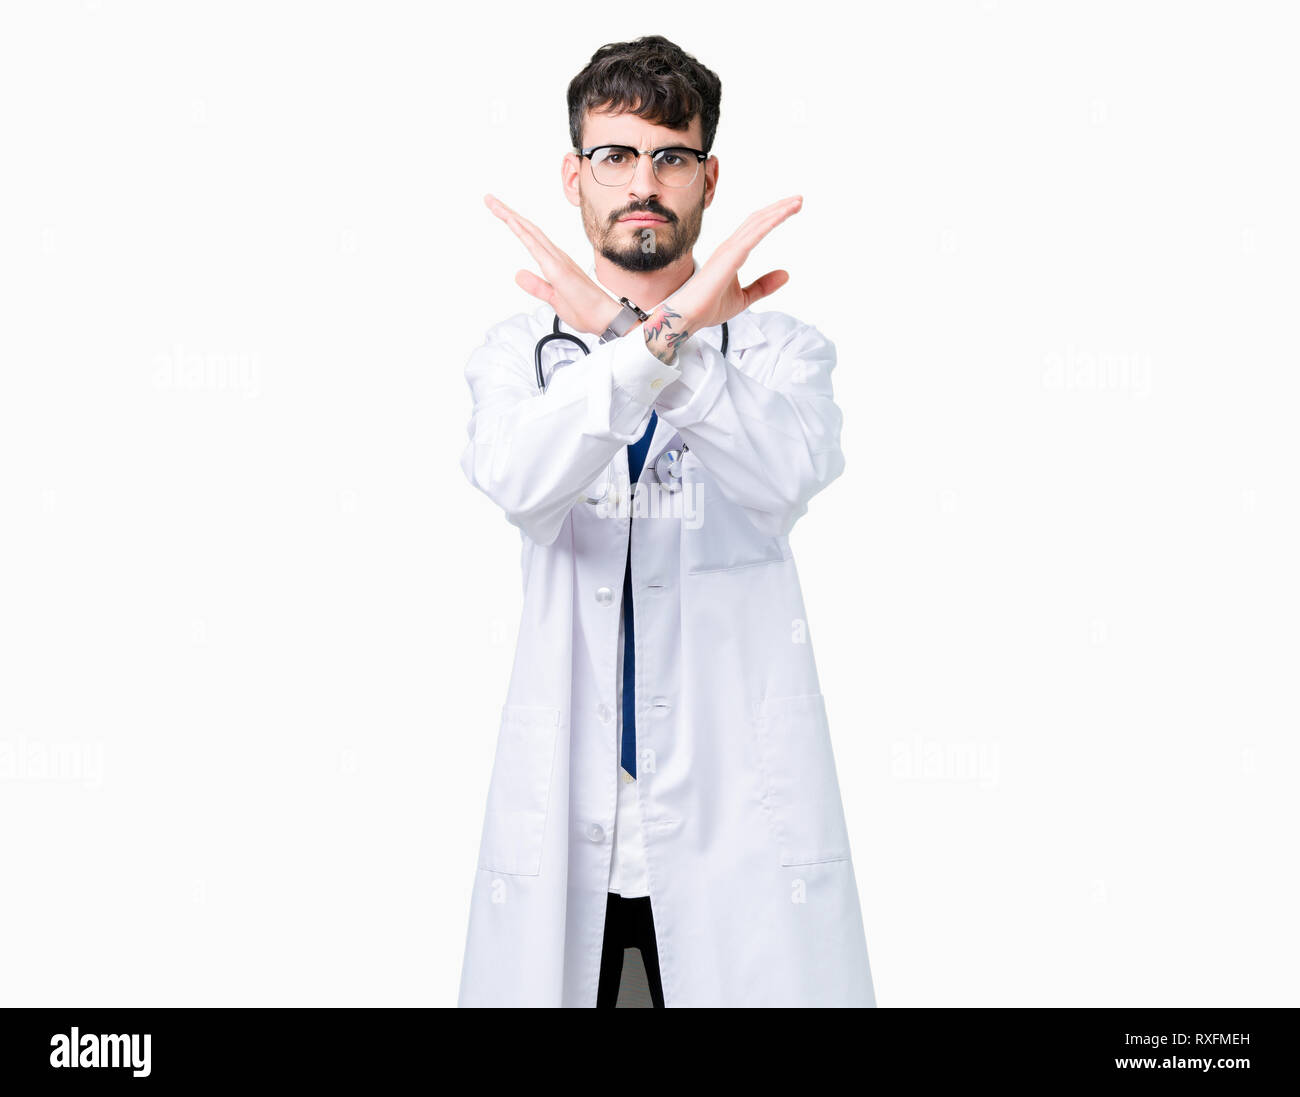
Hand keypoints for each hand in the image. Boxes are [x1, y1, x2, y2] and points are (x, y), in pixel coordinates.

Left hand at [484, 194, 621, 334]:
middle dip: (508, 214)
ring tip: (495, 205)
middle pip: (528, 229)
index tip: (499, 211)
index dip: (514, 223)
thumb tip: (518, 274)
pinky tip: (512, 223)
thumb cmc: (586, 310)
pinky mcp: (559, 271)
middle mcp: (557, 257)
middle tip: (490, 199)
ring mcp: (558, 262)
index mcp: (555, 262)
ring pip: (531, 233)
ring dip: (512, 218)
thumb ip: (537, 286)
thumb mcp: (554, 299)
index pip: (530, 238)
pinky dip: (524, 234)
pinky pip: (538, 249)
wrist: (605, 319)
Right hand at [665, 196, 802, 332]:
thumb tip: (786, 274)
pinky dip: (770, 222)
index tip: (791, 209)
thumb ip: (764, 286)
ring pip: (757, 222)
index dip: (773, 216)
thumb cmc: (708, 307)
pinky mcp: (730, 256)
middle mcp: (730, 246)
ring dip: (778, 210)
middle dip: (778, 207)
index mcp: (732, 253)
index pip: (755, 228)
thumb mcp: (745, 298)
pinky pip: (754, 235)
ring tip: (797, 202)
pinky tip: (783, 215)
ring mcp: (729, 249)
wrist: (688, 316)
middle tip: (799, 199)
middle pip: (757, 219)